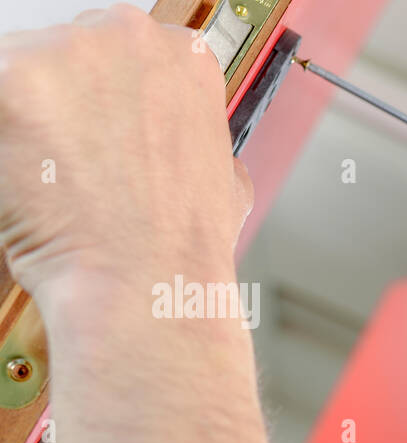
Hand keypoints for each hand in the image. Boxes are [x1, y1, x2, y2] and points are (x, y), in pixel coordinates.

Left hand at [0, 5, 250, 311]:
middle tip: (72, 163)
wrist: (146, 281)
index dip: (106, 100)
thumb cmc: (182, 244)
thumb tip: (177, 149)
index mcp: (183, 56)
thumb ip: (193, 141)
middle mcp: (128, 38)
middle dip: (64, 105)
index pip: (124, 52)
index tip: (100, 133)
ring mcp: (66, 52)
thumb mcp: (225, 183)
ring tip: (52, 178)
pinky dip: (1, 141)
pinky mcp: (8, 77)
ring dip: (24, 122)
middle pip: (67, 52)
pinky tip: (25, 180)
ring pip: (19, 73)